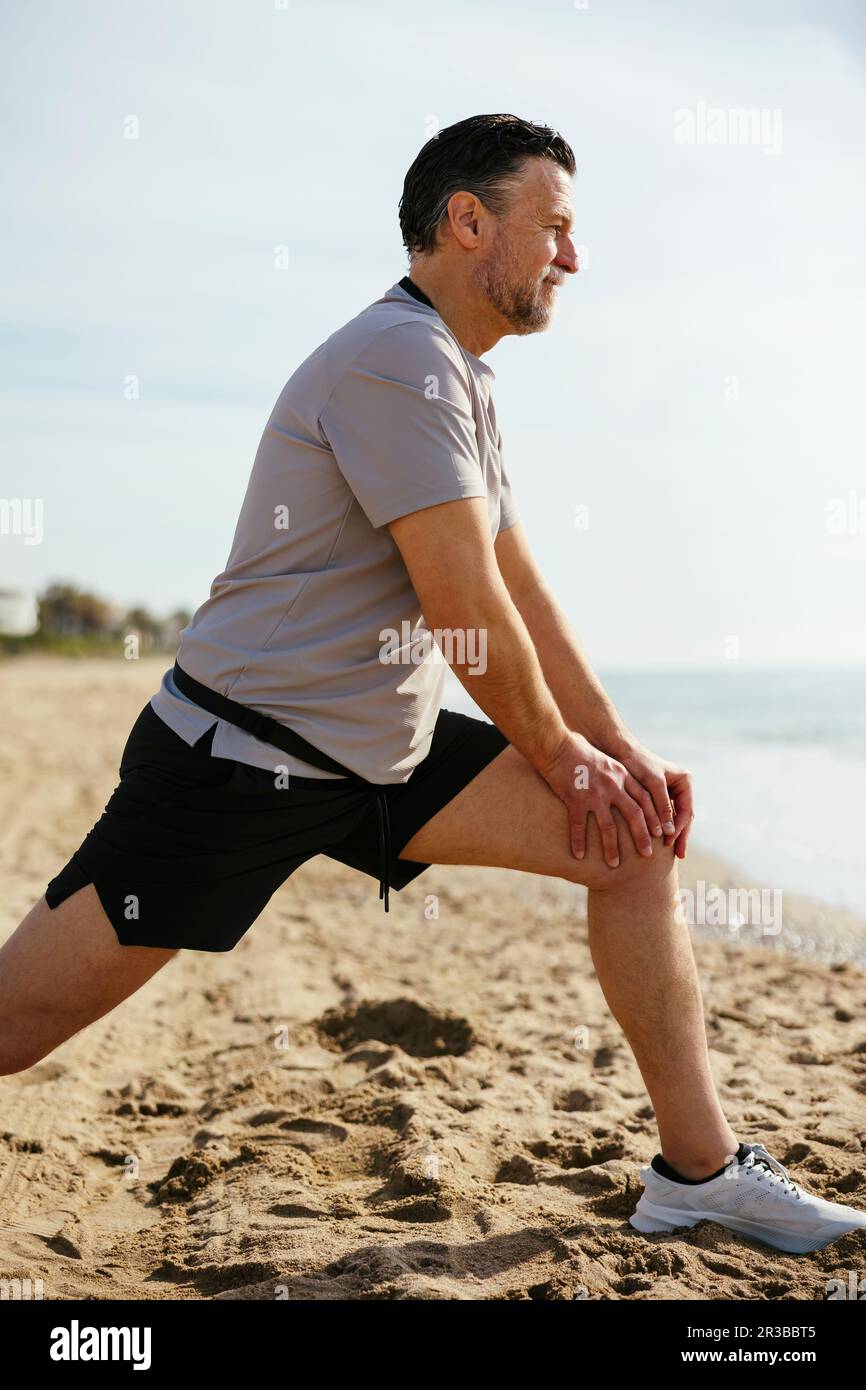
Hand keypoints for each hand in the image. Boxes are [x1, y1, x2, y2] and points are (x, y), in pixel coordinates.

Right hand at [537, 731, 657, 868]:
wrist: (556, 745)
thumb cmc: (579, 750)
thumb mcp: (607, 760)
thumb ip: (619, 775)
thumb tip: (627, 788)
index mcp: (622, 775)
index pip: (646, 799)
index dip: (655, 817)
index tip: (661, 834)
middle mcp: (612, 785)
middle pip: (634, 815)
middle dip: (642, 836)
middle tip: (647, 854)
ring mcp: (594, 794)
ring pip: (609, 826)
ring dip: (612, 847)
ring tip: (614, 864)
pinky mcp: (575, 799)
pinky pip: (579, 826)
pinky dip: (579, 842)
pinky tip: (579, 855)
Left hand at [612, 738, 694, 859]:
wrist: (617, 750)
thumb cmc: (636, 763)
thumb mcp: (653, 784)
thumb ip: (663, 806)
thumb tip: (671, 832)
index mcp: (684, 781)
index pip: (687, 810)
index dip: (680, 828)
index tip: (671, 842)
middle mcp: (679, 788)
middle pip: (683, 817)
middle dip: (680, 836)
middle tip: (679, 856)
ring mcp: (668, 793)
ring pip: (673, 819)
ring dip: (672, 835)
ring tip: (671, 854)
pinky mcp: (655, 798)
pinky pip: (662, 817)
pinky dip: (661, 829)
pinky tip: (658, 842)